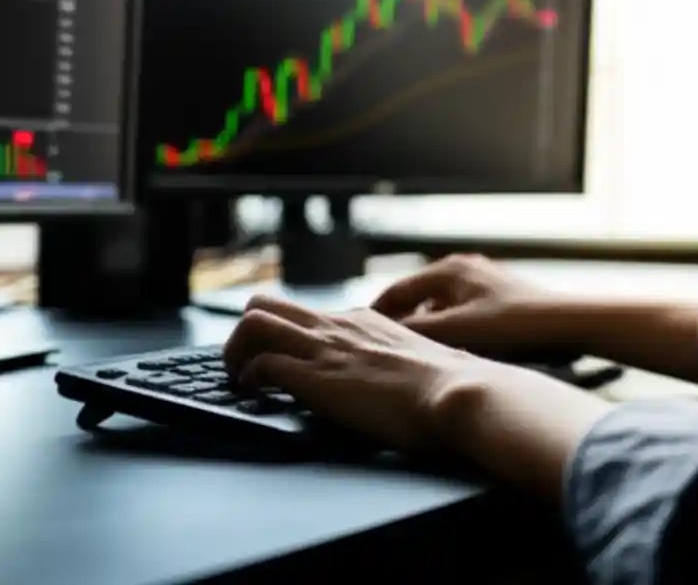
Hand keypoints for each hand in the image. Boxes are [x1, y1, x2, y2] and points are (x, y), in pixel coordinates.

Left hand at [223, 295, 613, 500]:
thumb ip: (408, 363)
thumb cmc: (454, 389)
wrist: (462, 395)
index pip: (309, 314)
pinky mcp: (316, 376)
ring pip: (253, 323)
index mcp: (364, 322)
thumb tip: (419, 380)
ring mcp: (325, 349)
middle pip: (266, 303)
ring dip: (235, 349)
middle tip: (244, 360)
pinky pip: (261, 364)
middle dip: (246, 330)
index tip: (282, 354)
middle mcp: (338, 327)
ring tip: (236, 374)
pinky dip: (247, 377)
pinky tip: (252, 393)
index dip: (288, 335)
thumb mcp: (424, 364)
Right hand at [371, 254, 569, 354]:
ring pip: (441, 308)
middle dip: (400, 324)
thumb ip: (416, 334)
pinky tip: (455, 354)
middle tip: (383, 349)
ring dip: (427, 329)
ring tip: (417, 355)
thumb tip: (378, 337)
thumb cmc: (514, 326)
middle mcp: (464, 269)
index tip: (358, 338)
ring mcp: (485, 282)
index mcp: (448, 270)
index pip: (396, 292)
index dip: (375, 317)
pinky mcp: (502, 298)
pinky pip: (462, 314)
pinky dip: (451, 331)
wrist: (571, 325)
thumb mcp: (457, 332)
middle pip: (417, 298)